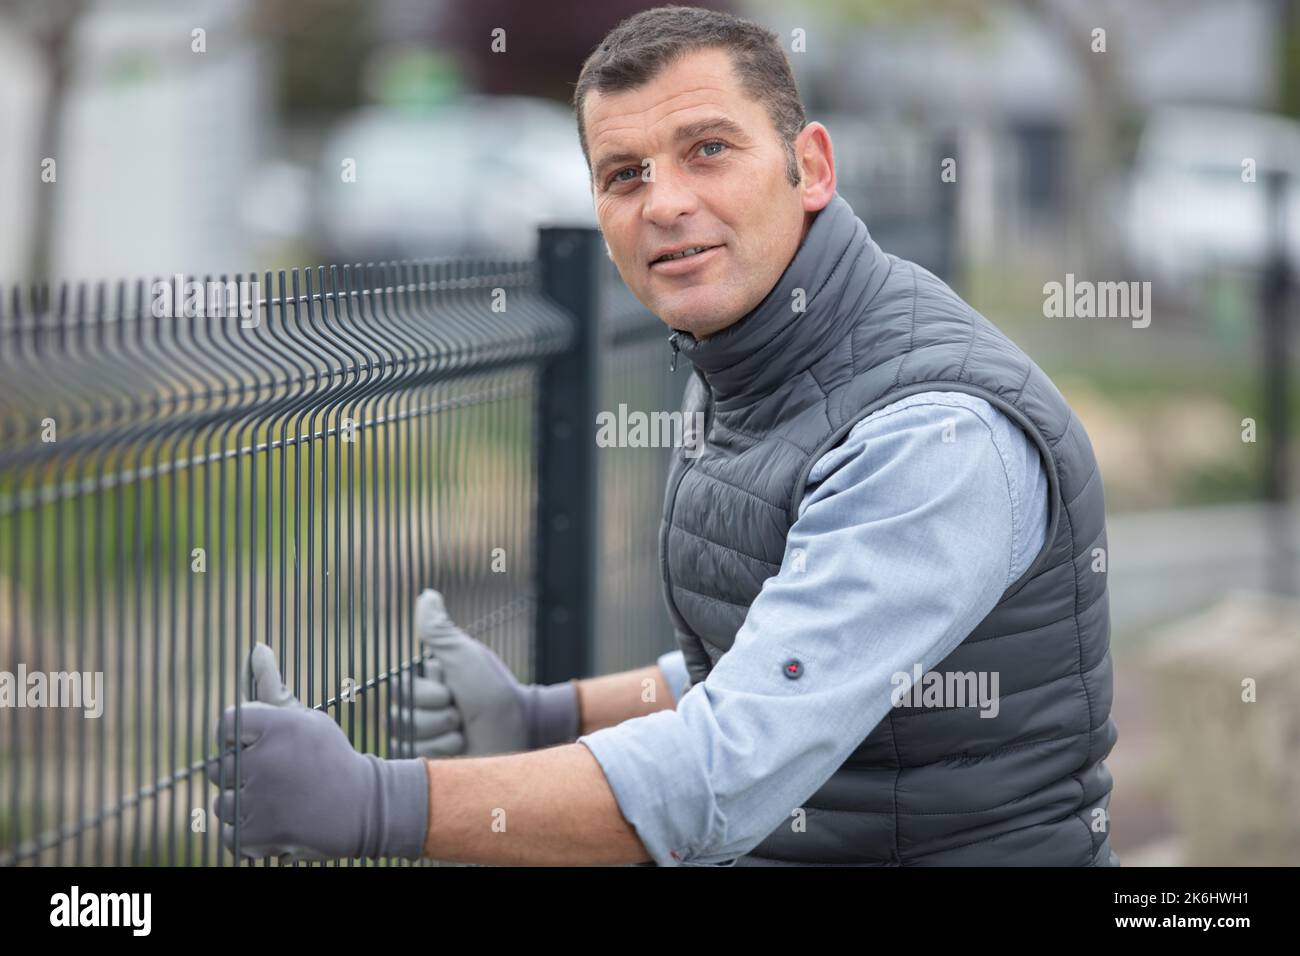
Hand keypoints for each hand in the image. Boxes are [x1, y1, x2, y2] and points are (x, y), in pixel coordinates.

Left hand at [207, 644, 428, 861]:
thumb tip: (256, 647)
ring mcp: (260, 799)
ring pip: (223, 803)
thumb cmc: (330, 757)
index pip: (227, 725)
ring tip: (280, 803)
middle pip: (219, 767)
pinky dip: (249, 835)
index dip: (241, 739)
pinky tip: (276, 824)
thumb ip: (271, 687)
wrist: (365, 807)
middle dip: (243, 775)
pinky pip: (229, 834)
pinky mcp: (257, 833)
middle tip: (280, 780)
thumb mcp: (305, 719)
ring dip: (245, 807)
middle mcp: (266, 759)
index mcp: (279, 725)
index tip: (264, 749)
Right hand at [390, 589, 578, 756]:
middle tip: (463, 714)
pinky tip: (460, 750)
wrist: (520, 735)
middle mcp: (421, 707)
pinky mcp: (427, 760)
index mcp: (428, 681)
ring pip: (407, 737)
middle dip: (437, 715)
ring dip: (441, 735)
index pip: (401, 687)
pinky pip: (413, 757)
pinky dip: (441, 753)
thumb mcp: (465, 658)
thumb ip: (440, 631)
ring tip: (465, 732)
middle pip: (400, 714)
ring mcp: (423, 736)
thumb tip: (426, 594)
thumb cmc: (495, 696)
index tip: (454, 690)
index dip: (429, 691)